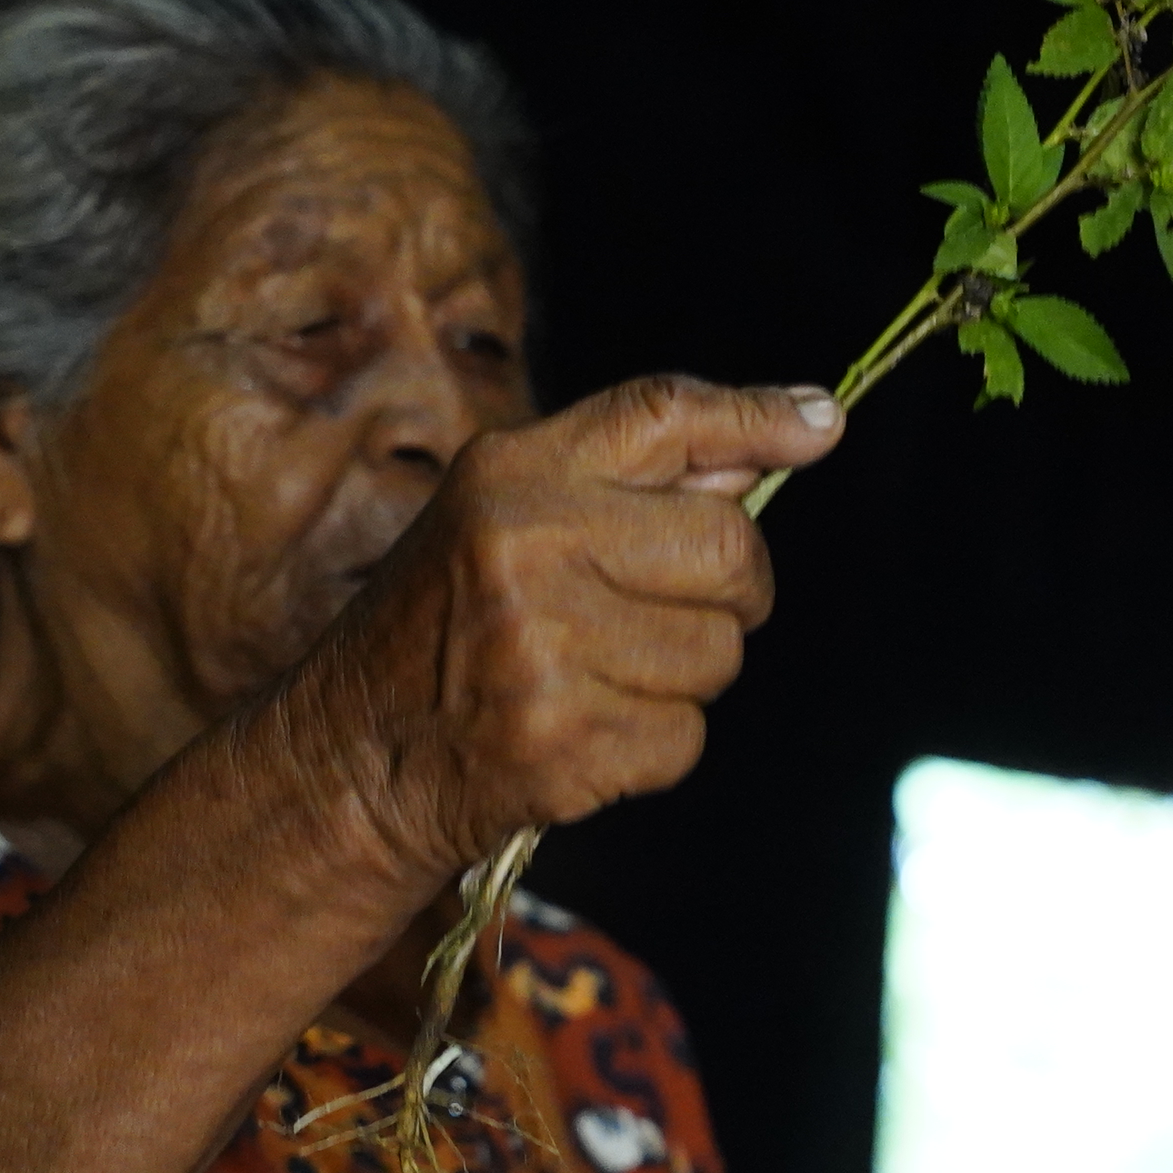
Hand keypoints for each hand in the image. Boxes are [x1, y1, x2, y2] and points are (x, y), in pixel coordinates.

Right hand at [259, 375, 840, 887]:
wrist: (350, 758)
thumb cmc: (448, 625)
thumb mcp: (505, 516)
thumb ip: (635, 475)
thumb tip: (801, 425)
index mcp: (512, 474)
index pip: (665, 415)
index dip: (757, 417)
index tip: (821, 424)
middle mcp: (526, 547)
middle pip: (731, 550)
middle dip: (732, 590)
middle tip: (672, 609)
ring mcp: (544, 651)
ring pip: (719, 654)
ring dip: (683, 676)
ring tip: (596, 675)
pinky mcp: (565, 744)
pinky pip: (687, 738)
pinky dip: (653, 745)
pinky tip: (583, 731)